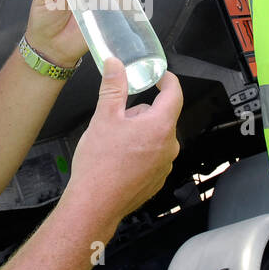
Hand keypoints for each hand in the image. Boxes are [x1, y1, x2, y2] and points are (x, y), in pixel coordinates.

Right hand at [67, 58, 181, 229]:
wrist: (94, 204)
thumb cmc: (100, 166)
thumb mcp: (104, 117)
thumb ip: (113, 86)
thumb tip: (115, 65)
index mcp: (160, 127)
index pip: (174, 94)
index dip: (167, 80)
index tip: (160, 75)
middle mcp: (168, 147)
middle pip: (160, 116)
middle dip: (140, 113)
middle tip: (116, 118)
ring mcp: (164, 165)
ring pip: (155, 137)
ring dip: (138, 133)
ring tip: (113, 143)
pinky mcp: (156, 179)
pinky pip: (152, 156)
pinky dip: (139, 152)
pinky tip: (118, 159)